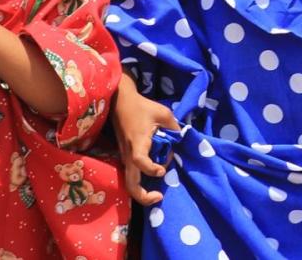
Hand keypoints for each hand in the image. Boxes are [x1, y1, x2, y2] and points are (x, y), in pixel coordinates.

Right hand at [113, 76, 178, 205]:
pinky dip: (141, 183)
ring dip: (142, 192)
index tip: (163, 170)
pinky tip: (154, 180)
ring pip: (129, 183)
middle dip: (144, 196)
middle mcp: (129, 154)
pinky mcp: (126, 158)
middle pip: (130, 184)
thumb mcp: (164, 114)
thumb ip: (174, 129)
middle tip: (160, 197)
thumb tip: (180, 144)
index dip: (151, 169)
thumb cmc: (142, 107)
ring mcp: (125, 158)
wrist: (121, 104)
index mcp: (138, 143)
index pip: (140, 161)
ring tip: (158, 194)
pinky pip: (131, 176)